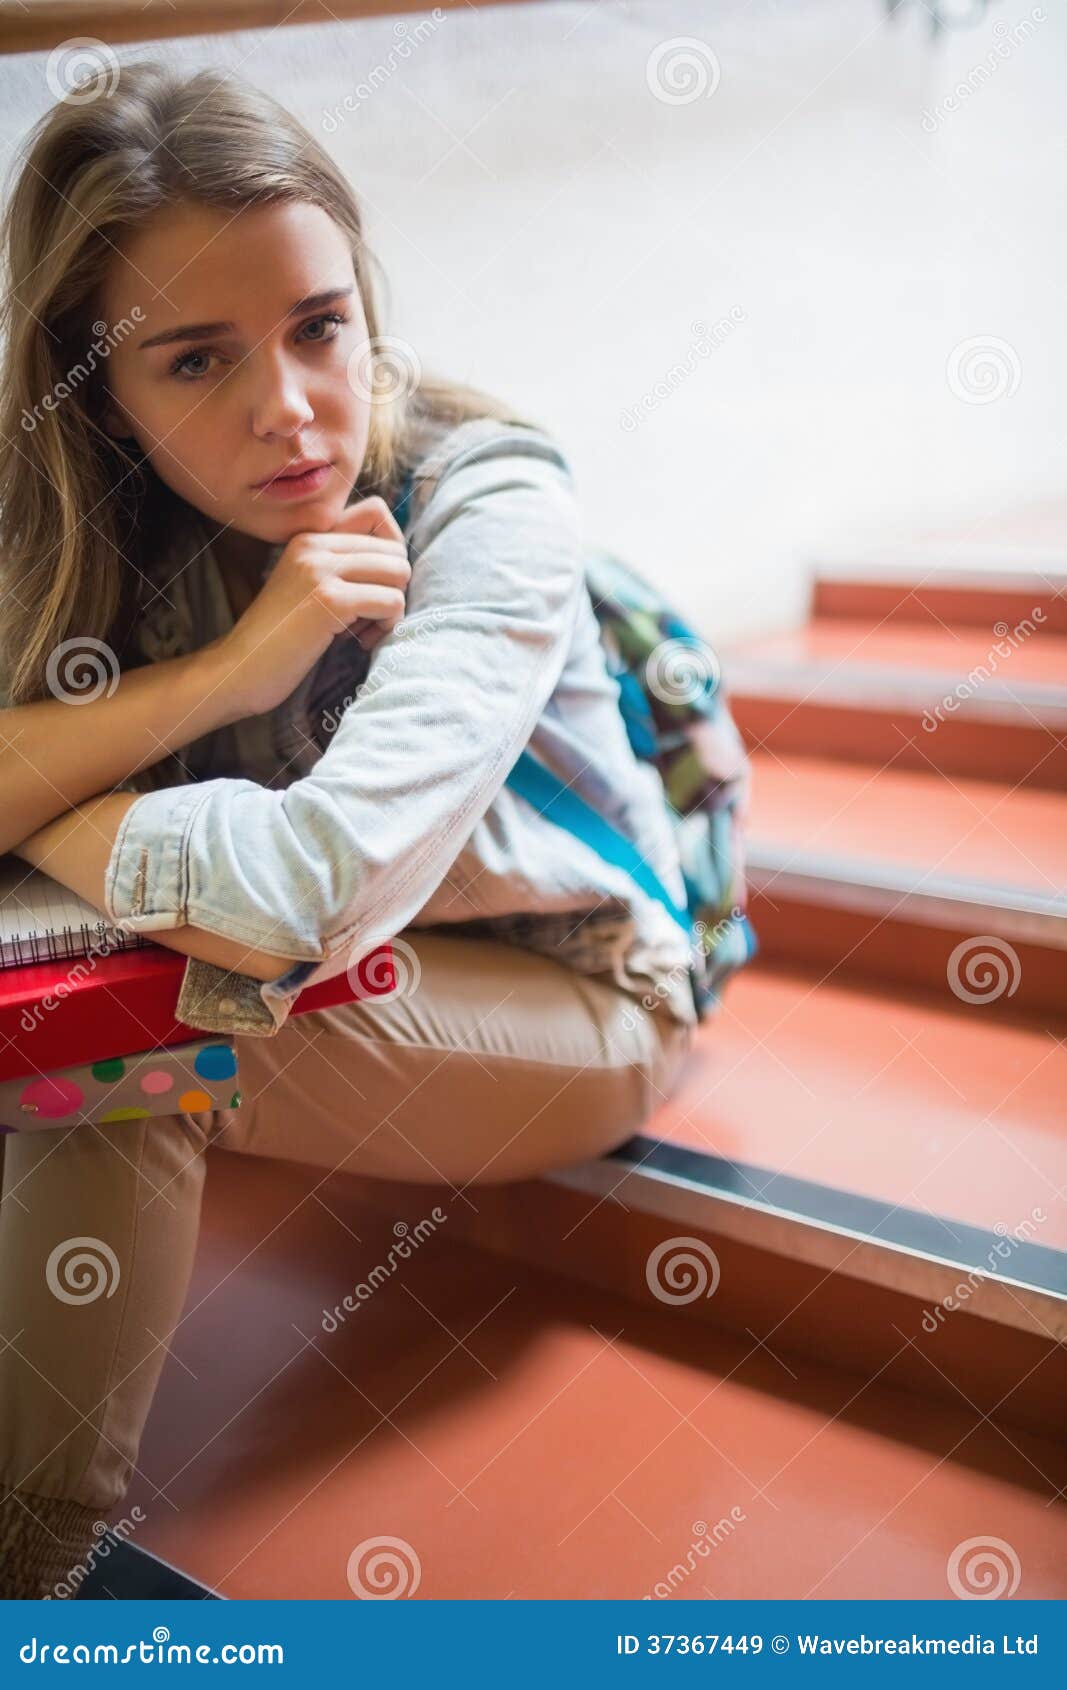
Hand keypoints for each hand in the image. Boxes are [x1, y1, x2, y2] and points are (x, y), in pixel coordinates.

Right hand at [209, 497, 409, 716]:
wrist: (239, 670)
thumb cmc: (280, 639)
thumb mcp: (308, 587)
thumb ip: (343, 565)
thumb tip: (402, 560)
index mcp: (308, 536)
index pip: (376, 514)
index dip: (388, 555)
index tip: (371, 587)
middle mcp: (313, 544)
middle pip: (395, 549)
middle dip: (393, 587)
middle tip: (367, 618)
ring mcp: (320, 570)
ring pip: (399, 574)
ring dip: (392, 609)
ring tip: (363, 631)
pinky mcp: (331, 601)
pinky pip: (391, 602)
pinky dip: (386, 626)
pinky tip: (359, 642)